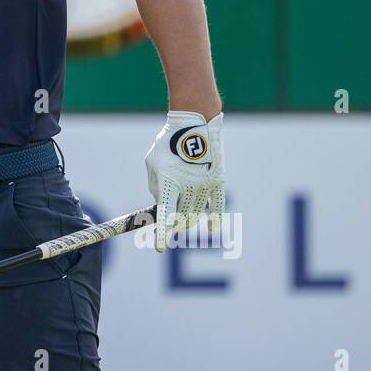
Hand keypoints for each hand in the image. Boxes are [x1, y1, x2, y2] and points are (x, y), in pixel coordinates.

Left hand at [146, 110, 224, 252]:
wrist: (196, 122)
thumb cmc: (168, 141)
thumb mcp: (152, 162)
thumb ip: (155, 185)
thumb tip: (161, 205)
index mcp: (169, 182)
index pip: (166, 215)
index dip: (162, 234)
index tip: (159, 248)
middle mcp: (188, 186)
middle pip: (182, 218)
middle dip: (175, 226)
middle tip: (171, 225)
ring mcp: (204, 185)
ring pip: (197, 214)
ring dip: (189, 221)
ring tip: (184, 220)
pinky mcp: (218, 181)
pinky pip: (218, 206)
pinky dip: (214, 219)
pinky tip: (211, 227)